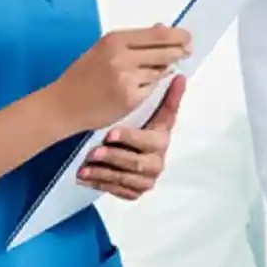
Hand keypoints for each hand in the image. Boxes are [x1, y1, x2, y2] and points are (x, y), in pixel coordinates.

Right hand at [46, 25, 190, 135]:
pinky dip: (151, 85)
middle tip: (187, 51)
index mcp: (115, 40)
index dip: (178, 36)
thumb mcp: (103, 49)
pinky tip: (141, 85)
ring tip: (157, 68)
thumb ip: (133, 41)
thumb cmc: (82, 75)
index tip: (188, 38)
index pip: (157, 35)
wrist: (63, 104)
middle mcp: (122, 56)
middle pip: (165, 51)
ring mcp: (127, 78)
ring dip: (164, 68)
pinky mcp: (131, 98)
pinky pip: (151, 88)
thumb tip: (163, 28)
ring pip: (160, 70)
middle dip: (180, 51)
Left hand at [77, 76, 185, 200]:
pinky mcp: (136, 191)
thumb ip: (162, 97)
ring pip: (126, 178)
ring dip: (104, 172)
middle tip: (95, 151)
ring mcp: (148, 178)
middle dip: (115, 156)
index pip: (154, 136)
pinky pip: (118, 190)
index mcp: (162, 136)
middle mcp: (158, 158)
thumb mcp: (144, 111)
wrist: (124, 152)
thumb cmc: (135, 127)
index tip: (111, 133)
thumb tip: (181, 76)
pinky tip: (85, 177)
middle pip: (139, 162)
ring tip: (85, 166)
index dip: (132, 136)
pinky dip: (101, 183)